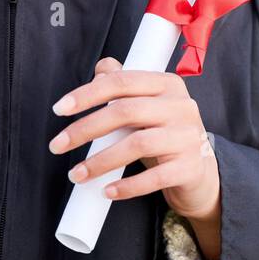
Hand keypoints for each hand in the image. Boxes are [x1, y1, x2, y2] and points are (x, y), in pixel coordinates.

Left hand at [50, 57, 221, 259]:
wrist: (200, 172)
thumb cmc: (165, 134)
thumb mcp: (148, 106)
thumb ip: (125, 85)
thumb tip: (102, 68)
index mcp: (168, 84)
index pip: (122, 82)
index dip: (87, 93)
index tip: (60, 109)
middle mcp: (181, 106)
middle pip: (126, 111)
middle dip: (85, 129)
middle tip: (58, 145)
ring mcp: (188, 137)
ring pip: (138, 144)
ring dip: (100, 161)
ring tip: (76, 174)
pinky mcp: (190, 167)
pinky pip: (154, 177)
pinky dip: (127, 186)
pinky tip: (107, 191)